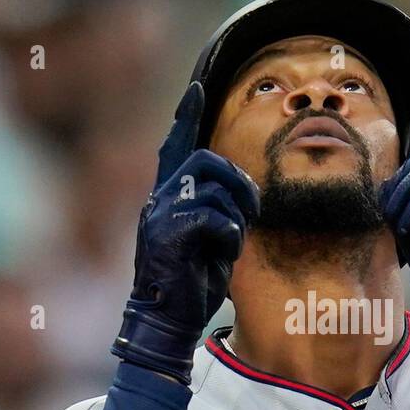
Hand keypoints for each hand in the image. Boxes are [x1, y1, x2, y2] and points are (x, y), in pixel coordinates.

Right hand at [113, 82, 259, 383]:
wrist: (168, 321)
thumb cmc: (192, 285)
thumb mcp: (211, 242)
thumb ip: (219, 213)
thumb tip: (242, 197)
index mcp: (167, 199)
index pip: (176, 147)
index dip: (186, 117)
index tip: (196, 88)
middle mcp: (159, 200)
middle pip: (207, 160)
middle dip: (239, 182)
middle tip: (250, 212)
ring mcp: (161, 215)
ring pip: (213, 185)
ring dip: (237, 212)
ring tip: (233, 239)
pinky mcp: (169, 234)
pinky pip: (214, 216)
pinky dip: (230, 234)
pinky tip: (223, 252)